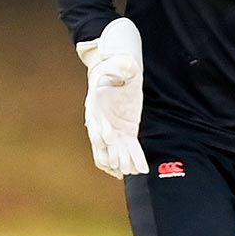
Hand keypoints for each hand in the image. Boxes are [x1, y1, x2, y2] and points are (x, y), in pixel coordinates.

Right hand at [76, 17, 147, 178]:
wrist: (115, 70)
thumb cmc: (116, 64)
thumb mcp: (120, 63)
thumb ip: (122, 66)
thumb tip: (127, 66)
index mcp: (96, 103)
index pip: (97, 121)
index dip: (103, 131)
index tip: (110, 139)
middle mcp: (101, 119)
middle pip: (102, 141)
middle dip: (112, 154)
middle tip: (121, 166)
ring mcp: (111, 127)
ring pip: (113, 150)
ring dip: (121, 162)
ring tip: (129, 172)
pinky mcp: (124, 131)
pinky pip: (126, 148)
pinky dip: (131, 159)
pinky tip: (137, 169)